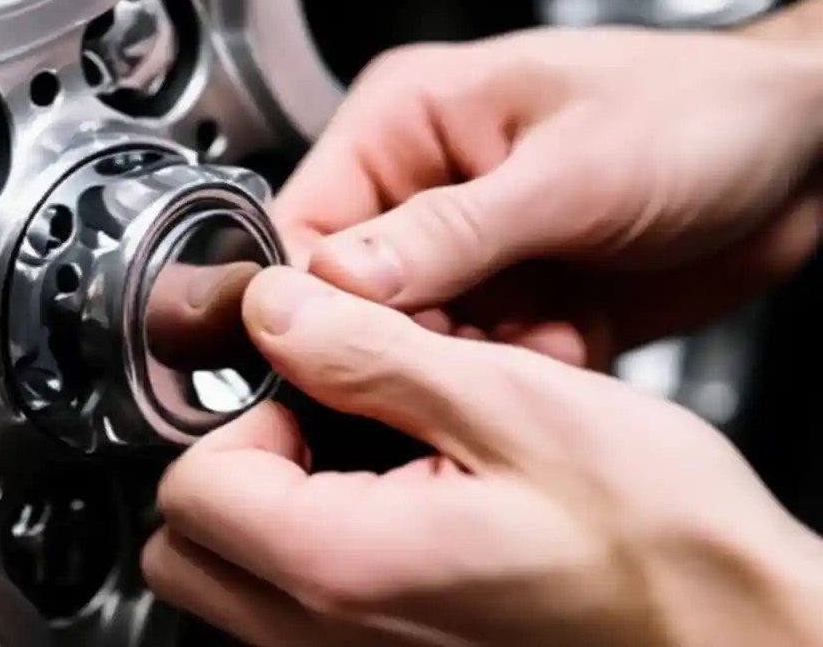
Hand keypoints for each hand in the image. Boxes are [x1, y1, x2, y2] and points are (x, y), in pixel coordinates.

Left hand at [144, 269, 822, 645]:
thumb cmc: (664, 544)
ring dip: (273, 503)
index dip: (237, 412)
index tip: (306, 380)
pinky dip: (317, 546)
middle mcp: (325, 637)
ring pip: (232, 578)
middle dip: (235, 461)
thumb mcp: (512, 404)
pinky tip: (403, 500)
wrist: (737, 633)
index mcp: (341, 564)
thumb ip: (367, 354)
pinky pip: (294, 609)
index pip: (191, 481)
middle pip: (188, 542)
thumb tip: (273, 310)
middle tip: (329, 417)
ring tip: (378, 456)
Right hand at [275, 28, 822, 366]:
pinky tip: (570, 337)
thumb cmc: (700, 110)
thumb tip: (338, 280)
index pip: (303, 224)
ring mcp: (471, 250)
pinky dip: (517, 371)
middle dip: (411, 338)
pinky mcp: (515, 299)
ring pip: (417, 341)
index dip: (310, 296)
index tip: (336, 349)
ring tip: (540, 335)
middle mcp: (424, 189)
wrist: (806, 155)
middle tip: (468, 346)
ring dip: (472, 359)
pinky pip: (478, 361)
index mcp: (407, 122)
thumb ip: (448, 232)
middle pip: (352, 297)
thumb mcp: (569, 170)